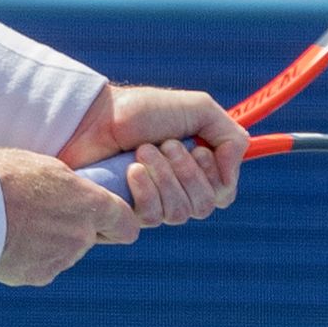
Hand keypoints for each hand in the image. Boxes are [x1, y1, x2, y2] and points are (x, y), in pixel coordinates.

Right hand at [0, 148, 137, 286]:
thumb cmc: (4, 176)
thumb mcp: (45, 166)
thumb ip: (70, 186)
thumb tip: (75, 191)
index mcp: (90, 206)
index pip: (128, 226)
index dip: (119, 223)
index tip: (109, 219)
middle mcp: (81, 237)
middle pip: (89, 238)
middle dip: (74, 228)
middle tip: (44, 213)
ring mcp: (60, 260)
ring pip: (63, 252)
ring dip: (49, 242)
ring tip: (17, 222)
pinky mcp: (37, 276)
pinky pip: (40, 266)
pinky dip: (28, 257)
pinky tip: (6, 239)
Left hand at [56, 85, 246, 225]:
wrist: (94, 117)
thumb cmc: (140, 111)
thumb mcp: (197, 109)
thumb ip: (231, 136)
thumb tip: (232, 172)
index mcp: (195, 170)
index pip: (223, 193)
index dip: (214, 174)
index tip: (196, 147)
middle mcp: (177, 191)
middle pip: (205, 205)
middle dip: (186, 170)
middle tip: (164, 143)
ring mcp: (153, 205)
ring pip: (180, 213)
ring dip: (163, 175)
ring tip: (142, 150)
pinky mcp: (128, 216)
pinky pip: (153, 217)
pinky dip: (145, 189)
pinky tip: (130, 170)